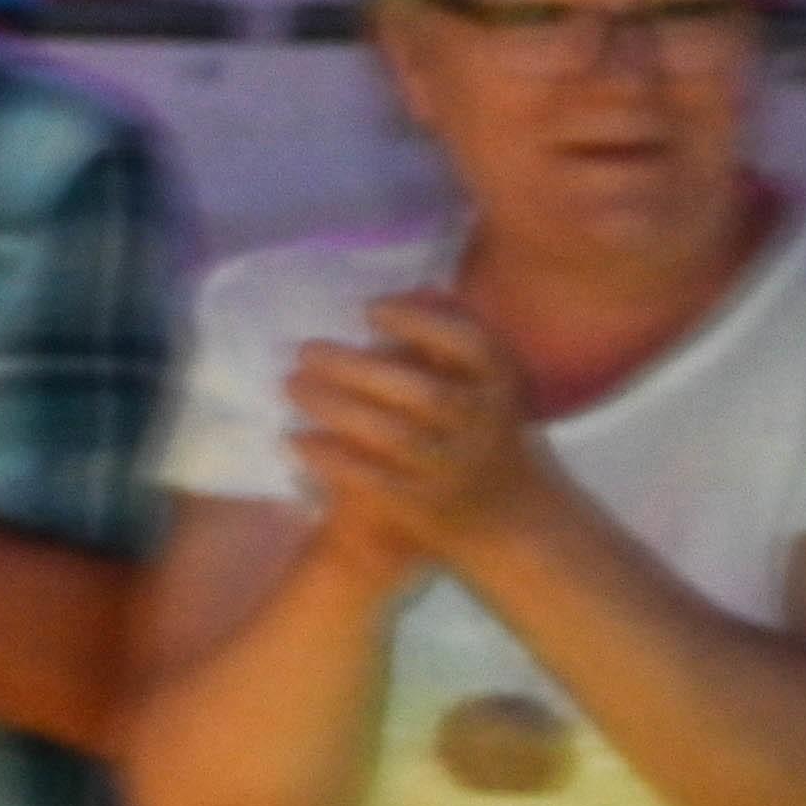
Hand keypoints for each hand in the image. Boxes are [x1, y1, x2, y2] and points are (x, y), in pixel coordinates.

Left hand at [287, 295, 544, 562]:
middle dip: (358, 369)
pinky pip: (373, 480)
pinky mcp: (424, 505)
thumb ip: (451, 340)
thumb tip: (416, 288)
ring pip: (394, 437)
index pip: (471, 347)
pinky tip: (297, 438)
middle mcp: (483, 425)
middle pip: (422, 394)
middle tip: (306, 349)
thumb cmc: (485, 428)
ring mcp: (453, 468)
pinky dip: (332, 459)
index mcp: (500, 384)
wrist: (513, 516)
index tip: (369, 309)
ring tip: (292, 384)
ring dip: (336, 408)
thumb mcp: (484, 382)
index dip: (421, 323)